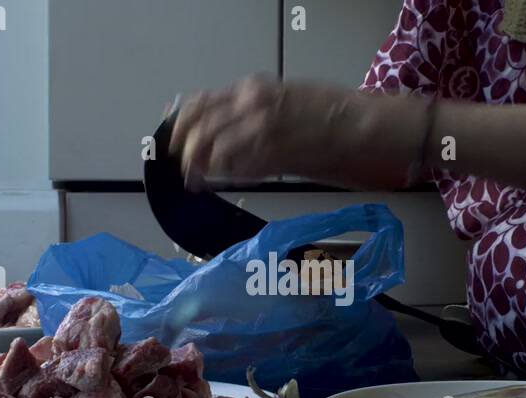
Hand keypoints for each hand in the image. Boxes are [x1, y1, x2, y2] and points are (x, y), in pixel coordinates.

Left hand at [169, 75, 427, 189]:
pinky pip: (236, 168)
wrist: (352, 123)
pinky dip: (224, 175)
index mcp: (249, 89)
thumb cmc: (322, 110)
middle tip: (182, 167)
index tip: (173, 140)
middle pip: (198, 129)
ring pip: (212, 151)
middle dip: (184, 152)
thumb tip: (217, 131)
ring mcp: (259, 131)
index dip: (179, 124)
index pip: (198, 103)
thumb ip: (247, 112)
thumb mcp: (278, 98)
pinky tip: (221, 180)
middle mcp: (248, 105)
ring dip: (199, 168)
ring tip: (195, 179)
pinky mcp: (271, 155)